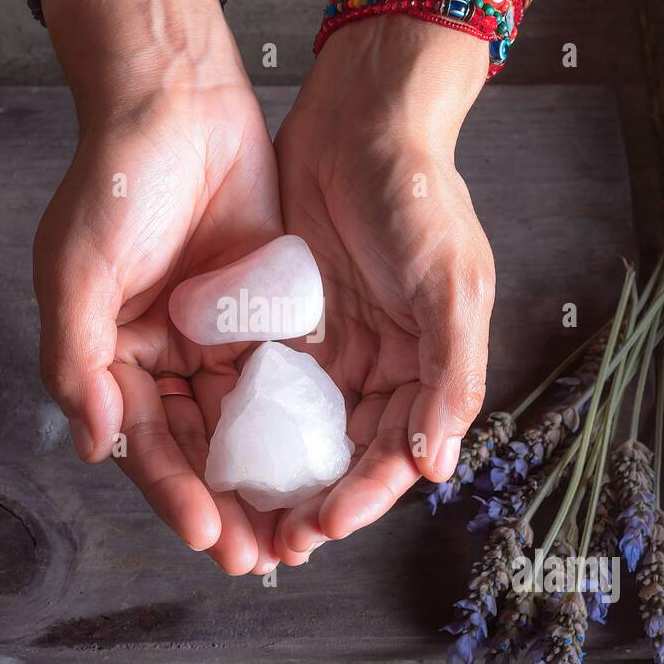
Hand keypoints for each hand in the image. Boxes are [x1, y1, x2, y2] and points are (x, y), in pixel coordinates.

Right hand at [32, 0, 282, 575]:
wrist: (179, 98)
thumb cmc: (115, 180)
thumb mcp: (75, 271)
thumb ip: (76, 360)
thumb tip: (94, 446)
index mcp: (110, 356)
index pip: (144, 444)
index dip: (174, 494)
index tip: (209, 536)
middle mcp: (161, 357)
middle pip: (197, 450)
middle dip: (227, 506)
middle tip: (262, 558)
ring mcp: (214, 337)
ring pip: (243, 426)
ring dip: (267, 479)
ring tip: (299, 530)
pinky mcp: (262, 312)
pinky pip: (281, 377)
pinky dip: (298, 421)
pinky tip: (327, 459)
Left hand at [272, 16, 495, 564]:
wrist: (363, 117)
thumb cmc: (419, 195)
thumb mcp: (450, 283)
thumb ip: (451, 374)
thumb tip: (439, 466)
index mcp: (425, 368)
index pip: (393, 454)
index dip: (360, 498)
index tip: (321, 528)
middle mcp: (378, 367)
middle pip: (341, 456)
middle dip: (310, 505)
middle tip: (270, 546)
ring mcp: (328, 346)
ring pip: (297, 432)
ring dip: (271, 477)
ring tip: (237, 518)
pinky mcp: (283, 320)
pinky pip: (260, 383)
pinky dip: (242, 420)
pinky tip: (212, 449)